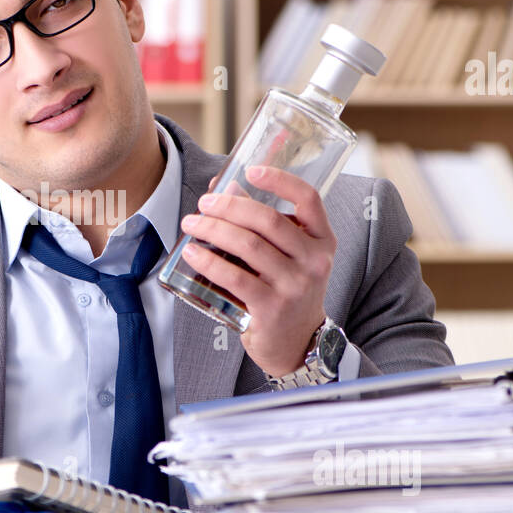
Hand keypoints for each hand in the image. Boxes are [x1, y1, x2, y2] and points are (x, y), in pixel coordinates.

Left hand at [179, 165, 335, 376]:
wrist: (296, 342)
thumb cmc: (286, 289)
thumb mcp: (288, 255)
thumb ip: (263, 223)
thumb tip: (224, 186)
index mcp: (322, 240)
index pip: (308, 199)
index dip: (280, 179)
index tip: (251, 170)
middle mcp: (314, 261)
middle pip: (268, 220)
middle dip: (229, 207)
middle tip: (203, 204)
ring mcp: (295, 286)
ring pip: (249, 246)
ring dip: (213, 230)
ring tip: (191, 225)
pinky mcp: (272, 308)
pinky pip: (235, 278)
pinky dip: (209, 262)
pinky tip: (191, 254)